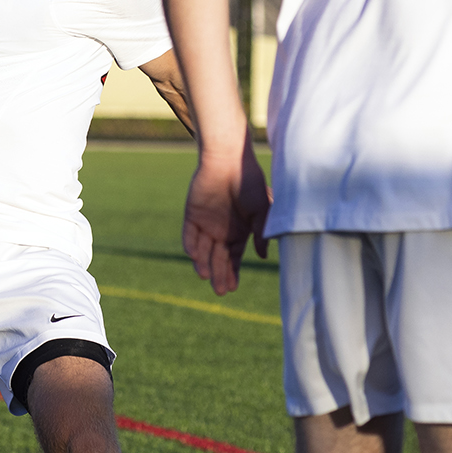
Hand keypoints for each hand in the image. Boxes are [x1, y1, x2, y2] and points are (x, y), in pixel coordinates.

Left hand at [183, 138, 270, 295]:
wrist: (230, 161)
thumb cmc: (250, 183)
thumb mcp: (261, 210)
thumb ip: (261, 233)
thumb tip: (262, 257)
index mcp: (239, 233)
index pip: (233, 259)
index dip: (232, 273)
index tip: (232, 288)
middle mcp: (221, 231)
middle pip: (218, 259)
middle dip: (219, 275)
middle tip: (220, 291)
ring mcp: (205, 224)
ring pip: (202, 250)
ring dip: (203, 264)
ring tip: (206, 276)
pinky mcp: (192, 215)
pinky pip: (189, 235)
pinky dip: (191, 246)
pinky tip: (195, 256)